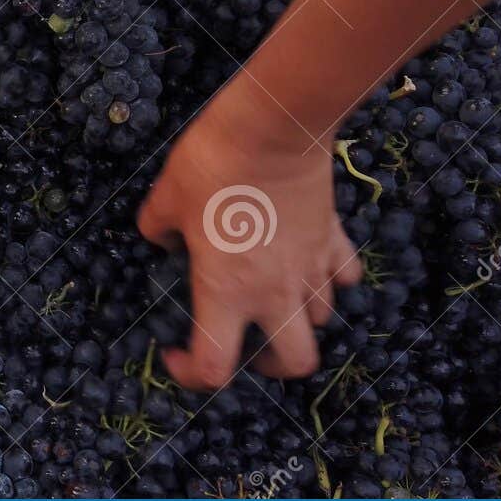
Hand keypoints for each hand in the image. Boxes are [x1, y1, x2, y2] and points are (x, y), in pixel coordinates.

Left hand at [136, 87, 361, 389]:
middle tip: (244, 343)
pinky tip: (308, 264)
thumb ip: (156, 230)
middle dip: (270, 366)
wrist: (273, 126)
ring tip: (274, 298)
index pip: (215, 368)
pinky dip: (330, 281)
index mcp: (227, 292)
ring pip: (323, 321)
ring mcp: (313, 267)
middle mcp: (276, 292)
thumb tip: (161, 239)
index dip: (189, 374)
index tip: (174, 351)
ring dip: (299, 320)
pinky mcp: (335, 239)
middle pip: (296, 363)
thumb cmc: (212, 164)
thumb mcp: (164, 199)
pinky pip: (345, 277)